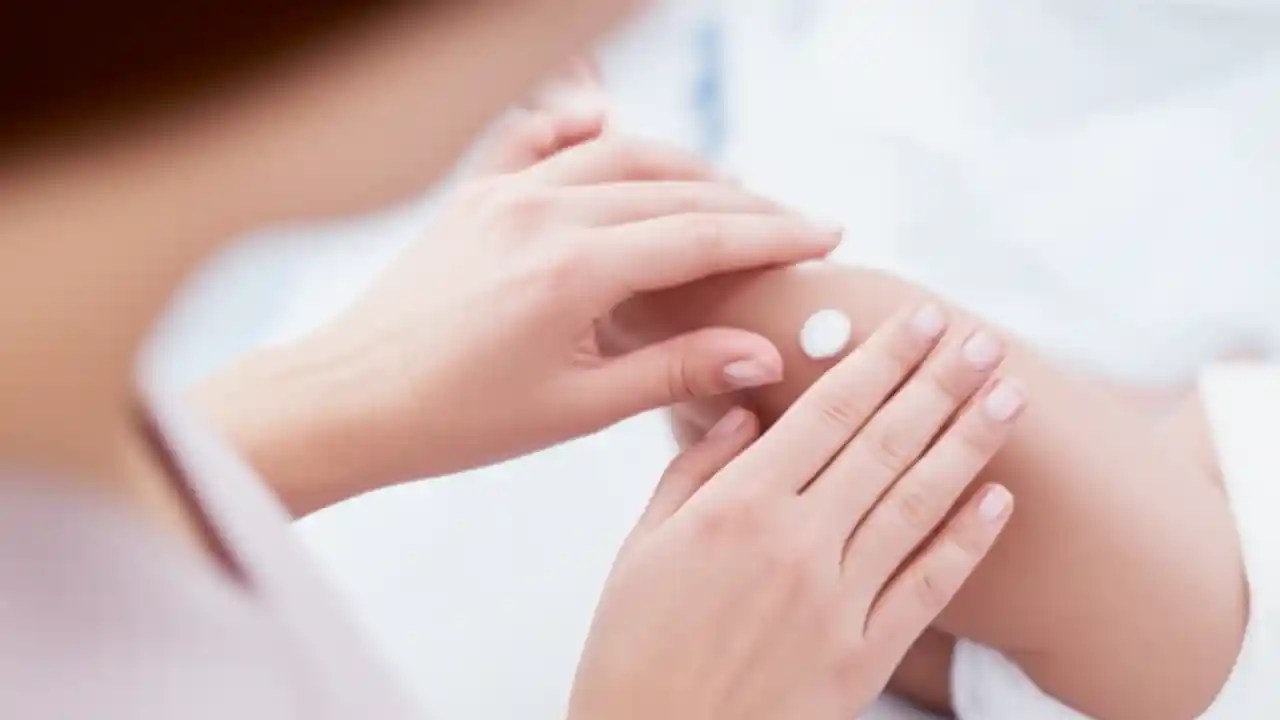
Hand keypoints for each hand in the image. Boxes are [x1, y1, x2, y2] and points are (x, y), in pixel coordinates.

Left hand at [196, 115, 838, 513]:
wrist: (348, 401)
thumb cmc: (452, 418)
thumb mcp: (575, 407)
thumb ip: (673, 371)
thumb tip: (759, 354)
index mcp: (573, 268)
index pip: (702, 234)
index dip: (774, 233)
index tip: (827, 234)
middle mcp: (543, 212)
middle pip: (673, 187)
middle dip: (745, 203)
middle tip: (797, 223)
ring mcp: (505, 193)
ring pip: (620, 156)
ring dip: (685, 169)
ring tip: (732, 194)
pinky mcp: (475, 193)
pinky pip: (541, 139)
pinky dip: (584, 129)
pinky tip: (607, 120)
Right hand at [570, 306, 1024, 718]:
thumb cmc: (633, 653)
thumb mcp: (640, 549)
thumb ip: (693, 472)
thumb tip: (744, 416)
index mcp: (736, 507)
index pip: (827, 412)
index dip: (881, 359)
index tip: (918, 321)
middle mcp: (796, 543)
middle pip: (884, 444)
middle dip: (939, 383)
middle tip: (979, 339)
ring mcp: (837, 602)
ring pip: (918, 504)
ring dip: (969, 443)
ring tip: (1008, 395)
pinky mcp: (863, 658)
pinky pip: (928, 587)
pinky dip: (968, 541)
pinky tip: (998, 499)